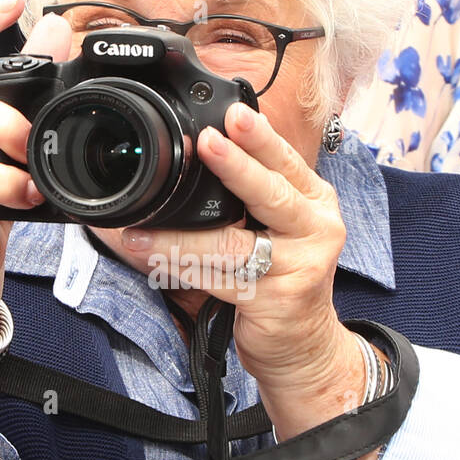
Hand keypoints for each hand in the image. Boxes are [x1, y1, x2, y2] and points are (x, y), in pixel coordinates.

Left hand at [118, 103, 363, 412]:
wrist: (304, 344)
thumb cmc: (284, 276)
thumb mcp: (284, 227)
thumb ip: (259, 191)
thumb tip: (210, 142)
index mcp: (316, 202)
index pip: (287, 163)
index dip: (261, 138)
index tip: (233, 114)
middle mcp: (316, 231)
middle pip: (272, 194)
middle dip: (237, 167)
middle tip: (207, 142)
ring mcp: (299, 269)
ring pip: (234, 245)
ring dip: (182, 236)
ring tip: (143, 226)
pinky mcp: (275, 302)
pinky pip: (218, 281)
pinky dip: (180, 268)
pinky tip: (152, 258)